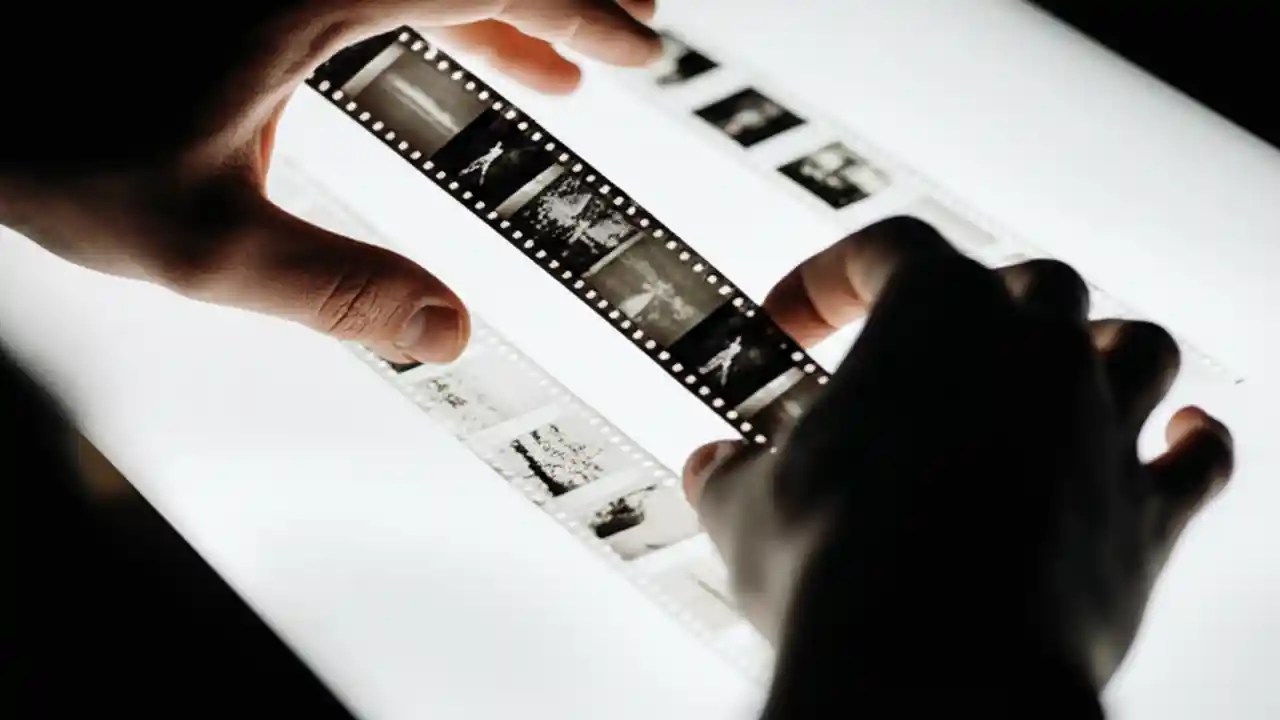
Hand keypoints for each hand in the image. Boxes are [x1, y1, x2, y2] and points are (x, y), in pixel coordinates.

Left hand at [0, 0, 660, 364]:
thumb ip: (333, 288)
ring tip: (562, 63)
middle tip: (628, 30)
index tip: (640, 44)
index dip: (581, 6)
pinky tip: (449, 58)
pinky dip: (434, 9)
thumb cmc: (45, 128)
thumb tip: (443, 331)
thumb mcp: (200, 239)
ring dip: (502, 3)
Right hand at [681, 217, 1234, 714]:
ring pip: (1133, 348)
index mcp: (935, 315)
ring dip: (1098, 356)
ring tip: (1063, 375)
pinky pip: (1197, 459)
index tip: (791, 323)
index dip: (829, 279)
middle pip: (1028, 286)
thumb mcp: (748, 506)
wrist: (931, 659)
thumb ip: (731, 474)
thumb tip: (713, 470)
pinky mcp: (1144, 514)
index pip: (888, 249)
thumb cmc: (838, 559)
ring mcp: (1099, 425)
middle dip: (980, 311)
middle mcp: (1033, 348)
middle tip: (929, 359)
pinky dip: (1189, 445)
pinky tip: (1180, 437)